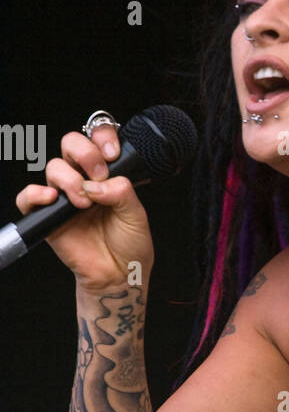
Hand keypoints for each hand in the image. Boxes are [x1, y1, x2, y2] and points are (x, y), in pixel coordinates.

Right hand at [14, 122, 154, 291]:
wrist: (118, 274)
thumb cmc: (129, 243)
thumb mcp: (136, 214)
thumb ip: (122, 192)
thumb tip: (98, 184)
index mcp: (106, 174)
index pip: (97, 139)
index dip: (102, 137)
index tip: (113, 154)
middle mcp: (84, 179)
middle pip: (70, 144)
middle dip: (85, 153)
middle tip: (99, 175)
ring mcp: (64, 196)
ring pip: (54, 167)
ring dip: (70, 180)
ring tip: (86, 203)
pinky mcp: (48, 216)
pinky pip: (28, 197)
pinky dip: (36, 194)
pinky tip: (53, 199)